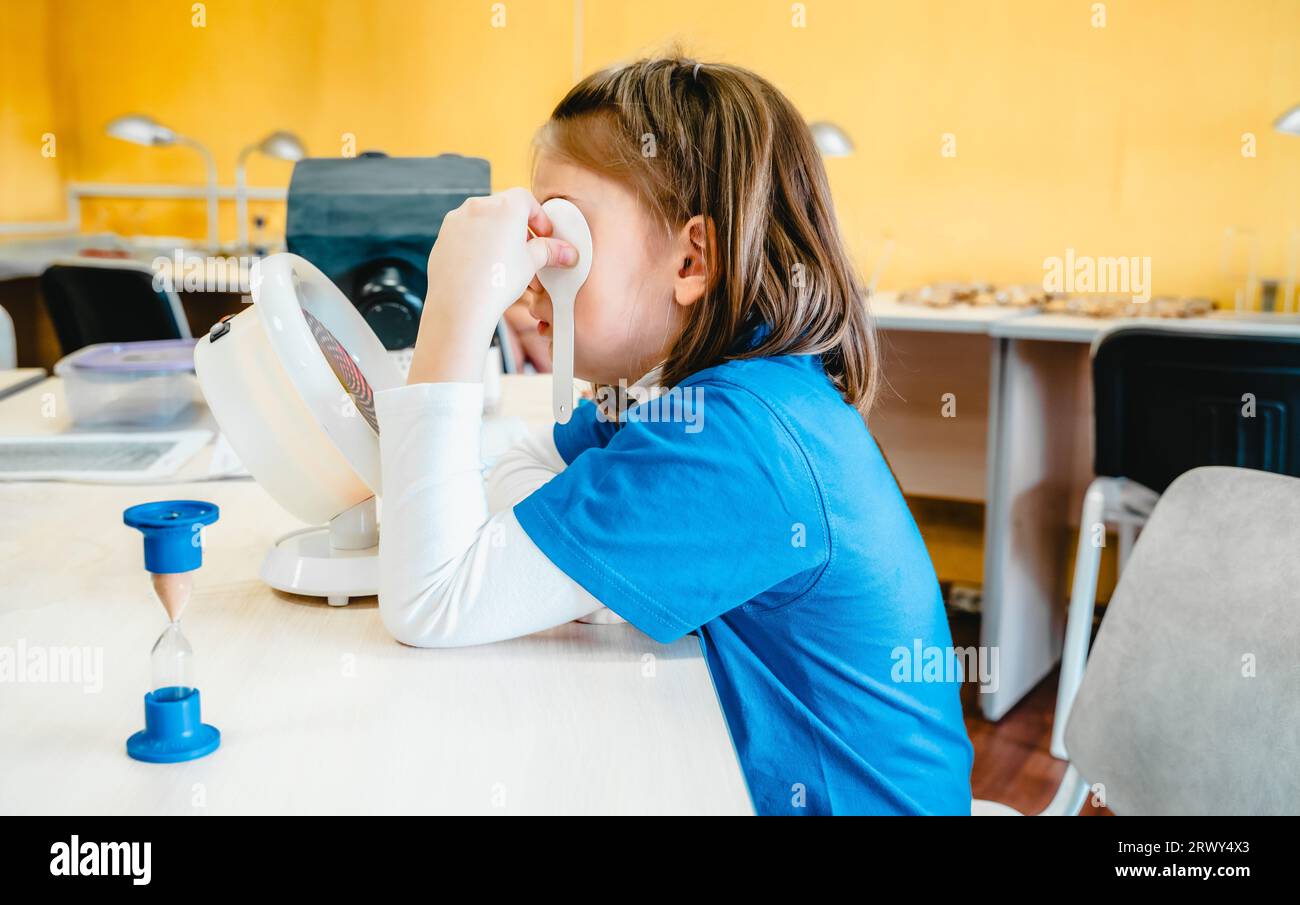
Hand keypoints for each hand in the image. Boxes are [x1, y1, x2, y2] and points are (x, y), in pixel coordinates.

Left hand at [410, 188, 574, 383]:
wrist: (460, 304)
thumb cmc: (498, 281)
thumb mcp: (532, 264)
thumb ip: (550, 252)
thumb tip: (568, 253)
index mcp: (505, 206)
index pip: (527, 199)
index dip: (539, 217)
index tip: (545, 235)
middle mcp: (479, 206)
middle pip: (504, 208)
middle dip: (518, 227)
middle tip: (527, 250)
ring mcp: (457, 219)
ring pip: (484, 221)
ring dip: (497, 235)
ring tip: (505, 262)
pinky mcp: (443, 236)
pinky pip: (465, 233)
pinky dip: (477, 243)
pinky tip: (483, 268)